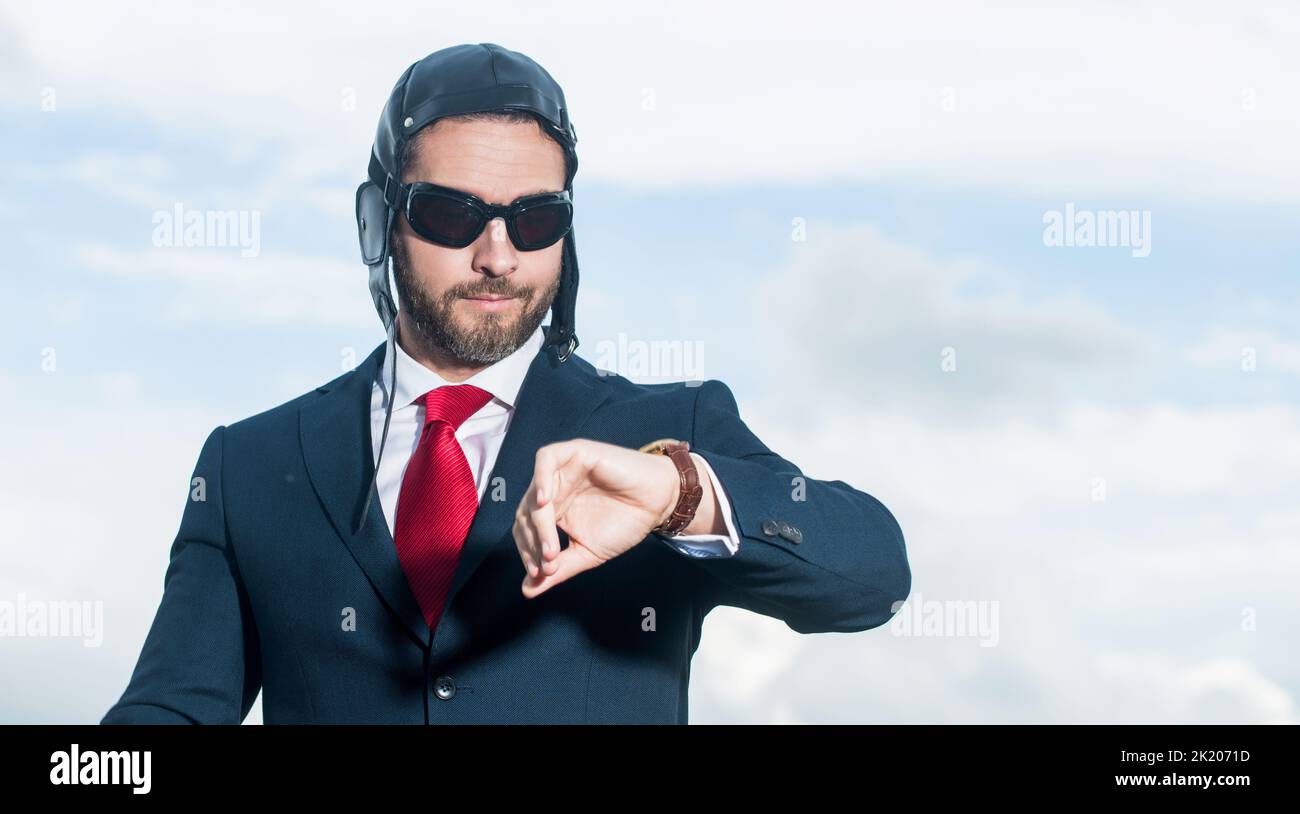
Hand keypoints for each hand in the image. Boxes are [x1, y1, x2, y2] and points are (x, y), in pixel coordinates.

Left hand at [512, 438, 679, 598]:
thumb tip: (527, 590)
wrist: (657, 504)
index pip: (525, 530)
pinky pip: (546, 459)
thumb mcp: (587, 553)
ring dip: (537, 523)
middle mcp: (553, 489)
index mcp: (553, 510)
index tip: (539, 575)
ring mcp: (561, 470)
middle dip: (533, 543)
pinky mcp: (574, 452)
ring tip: (551, 547)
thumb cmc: (625, 524)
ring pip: (534, 493)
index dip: (527, 553)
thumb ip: (559, 569)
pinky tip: (545, 502)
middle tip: (549, 564)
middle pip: (525, 514)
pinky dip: (540, 479)